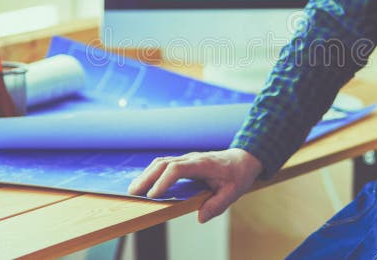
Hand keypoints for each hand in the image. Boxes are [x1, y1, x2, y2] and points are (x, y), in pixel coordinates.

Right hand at [128, 148, 262, 222]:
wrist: (242, 159)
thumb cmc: (238, 175)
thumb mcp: (234, 192)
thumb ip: (217, 205)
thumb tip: (200, 218)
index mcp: (202, 164)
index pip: (177, 169)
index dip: (163, 181)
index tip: (153, 196)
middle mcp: (191, 159)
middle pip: (163, 163)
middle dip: (147, 177)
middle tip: (133, 193)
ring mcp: (186, 159)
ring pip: (161, 162)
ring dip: (146, 175)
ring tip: (133, 190)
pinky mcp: (184, 163)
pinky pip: (164, 165)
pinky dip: (152, 173)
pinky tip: (144, 184)